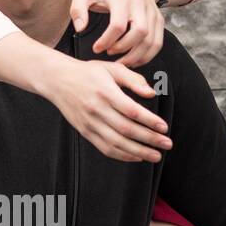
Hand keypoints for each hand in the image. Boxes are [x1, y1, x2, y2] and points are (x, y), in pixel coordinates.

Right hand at [47, 57, 173, 162]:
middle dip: (149, 139)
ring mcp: (90, 123)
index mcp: (105, 92)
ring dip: (138, 152)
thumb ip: (133, 80)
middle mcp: (97, 110)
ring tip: (155, 155)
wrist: (58, 80)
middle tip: (167, 144)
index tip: (164, 127)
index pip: (131, 111)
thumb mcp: (112, 68)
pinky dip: (122, 155)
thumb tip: (151, 93)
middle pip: (127, 129)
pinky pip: (105, 148)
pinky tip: (137, 156)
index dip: (149, 121)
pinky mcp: (85, 132)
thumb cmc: (89, 73)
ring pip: (117, 143)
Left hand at [70, 0, 164, 65]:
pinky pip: (157, 43)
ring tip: (121, 62)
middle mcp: (139, 6)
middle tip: (110, 53)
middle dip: (123, 48)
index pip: (118, 24)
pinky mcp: (158, 21)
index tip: (97, 48)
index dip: (107, 40)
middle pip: (140, 32)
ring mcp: (151, 14)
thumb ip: (77, 9)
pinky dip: (147, 56)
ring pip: (150, 40)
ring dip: (135, 56)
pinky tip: (134, 60)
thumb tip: (80, 28)